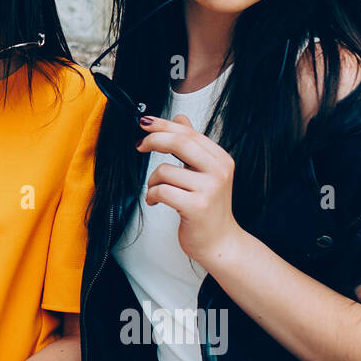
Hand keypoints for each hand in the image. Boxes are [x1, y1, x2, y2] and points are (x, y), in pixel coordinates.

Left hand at [136, 113, 244, 263]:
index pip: (189, 133)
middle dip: (154, 140)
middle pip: (179, 142)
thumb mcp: (205, 173)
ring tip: (155, 190)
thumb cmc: (209, 209)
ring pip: (165, 170)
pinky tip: (154, 201)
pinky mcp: (196, 207)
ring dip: (152, 180)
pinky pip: (162, 191)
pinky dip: (151, 195)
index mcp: (221, 160)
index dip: (164, 125)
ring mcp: (209, 190)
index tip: (145, 122)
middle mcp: (219, 172)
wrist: (221, 243)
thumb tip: (180, 118)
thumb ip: (193, 146)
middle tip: (139, 146)